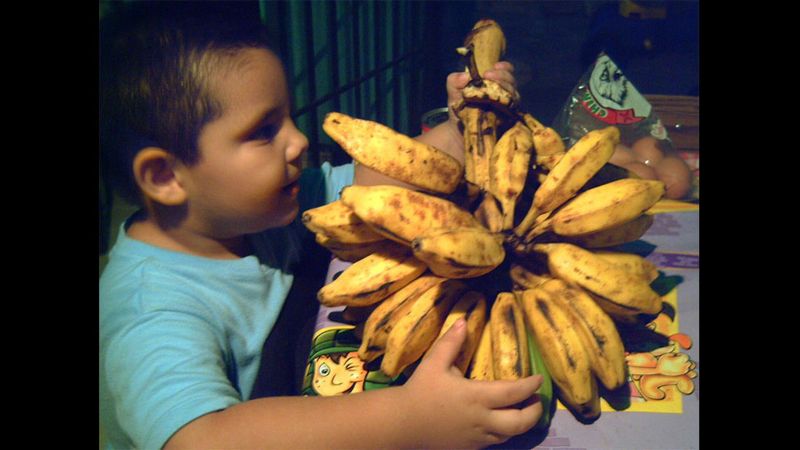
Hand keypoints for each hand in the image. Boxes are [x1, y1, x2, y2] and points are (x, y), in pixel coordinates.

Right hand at [399, 318, 542, 448]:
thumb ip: (451, 342)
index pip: (513, 392)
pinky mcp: (470, 448)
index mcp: (475, 396)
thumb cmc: (420, 391)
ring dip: (519, 423)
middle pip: (520, 422)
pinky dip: (502, 432)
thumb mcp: (433, 362)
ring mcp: (477, 436)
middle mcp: (481, 419)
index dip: (530, 385)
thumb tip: (463, 320)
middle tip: (537, 400)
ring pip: (509, 435)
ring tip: (521, 411)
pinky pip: (493, 442)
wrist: (402, 424)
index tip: (539, 378)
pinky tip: (498, 422)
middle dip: (534, 411)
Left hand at [445, 61, 517, 125]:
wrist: (458, 132)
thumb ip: (455, 80)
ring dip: (504, 89)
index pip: (507, 71)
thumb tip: (465, 76)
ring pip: (514, 96)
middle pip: (512, 82)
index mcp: (495, 83)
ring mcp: (507, 108)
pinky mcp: (508, 122)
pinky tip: (495, 106)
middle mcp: (504, 94)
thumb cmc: (459, 108)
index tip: (494, 66)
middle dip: (502, 76)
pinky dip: (506, 108)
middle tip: (487, 75)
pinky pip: (512, 113)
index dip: (504, 67)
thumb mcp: (453, 91)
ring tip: (489, 90)